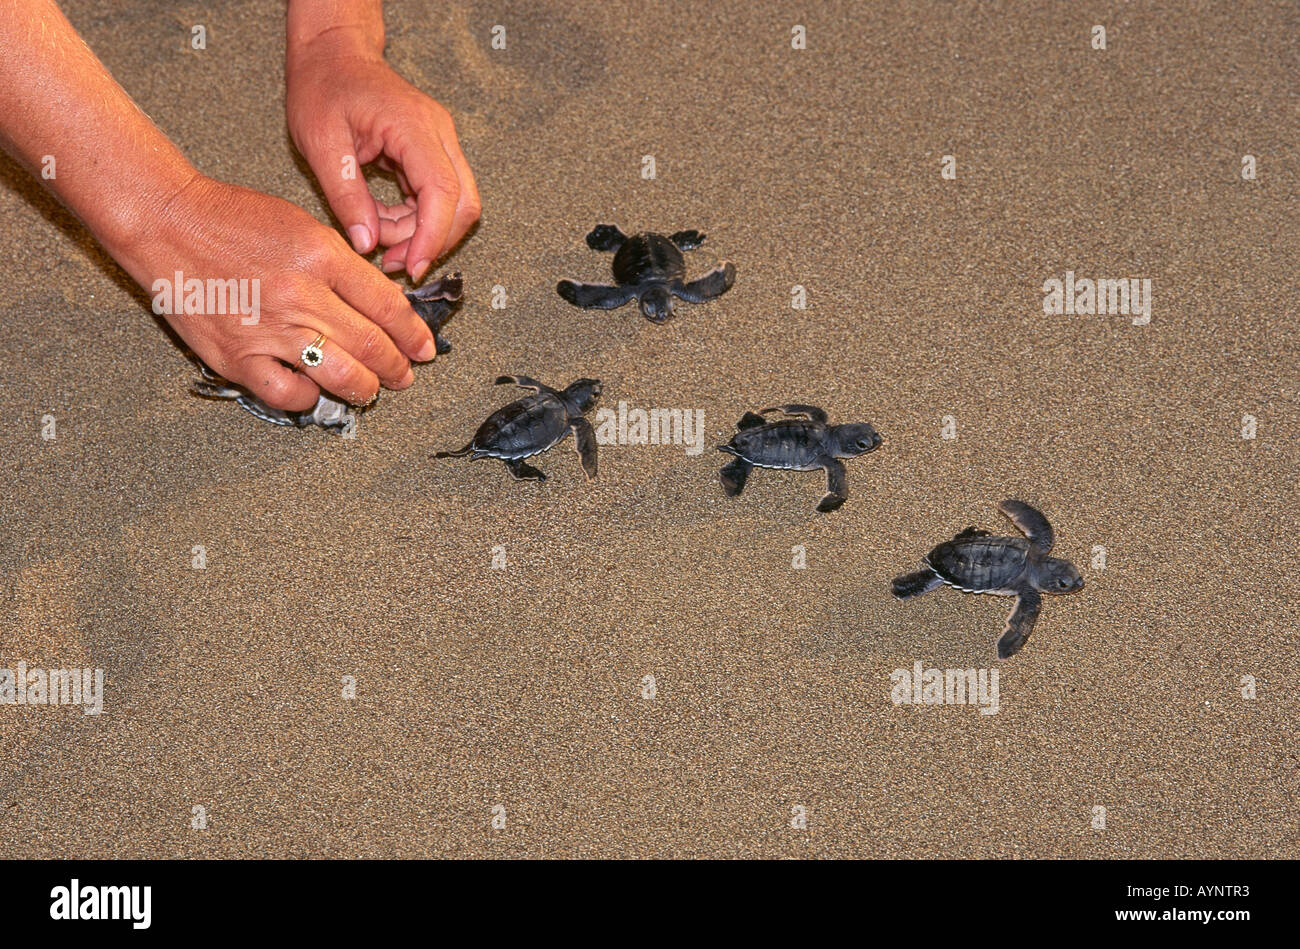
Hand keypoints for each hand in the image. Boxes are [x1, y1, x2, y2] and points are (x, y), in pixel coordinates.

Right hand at [110, 175, 436, 409]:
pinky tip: (315, 390)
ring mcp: (269, 330)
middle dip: (398, 367)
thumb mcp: (303, 225)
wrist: (165, 222)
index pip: (388, 306)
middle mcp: (301, 295)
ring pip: (341, 376)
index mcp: (322, 256)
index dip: (414, 334)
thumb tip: (380, 305)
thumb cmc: (232, 218)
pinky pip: (289, 394)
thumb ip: (342, 266)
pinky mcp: (237, 357)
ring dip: (366, 389)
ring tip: (373, 391)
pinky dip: (310, 398)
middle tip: (405, 375)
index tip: (424, 348)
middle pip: (372, 346)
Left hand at [286, 38, 479, 280]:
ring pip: (454, 205)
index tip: (414, 267)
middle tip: (393, 262)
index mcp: (413, 126)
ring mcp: (440, 142)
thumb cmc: (323, 86)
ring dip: (420, 232)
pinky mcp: (432, 152)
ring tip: (377, 235)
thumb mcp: (320, 142)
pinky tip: (383, 220)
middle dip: (431, 241)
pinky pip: (438, 197)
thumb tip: (367, 243)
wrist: (333, 54)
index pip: (443, 191)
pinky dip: (414, 218)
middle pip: (462, 203)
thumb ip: (345, 195)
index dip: (433, 236)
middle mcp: (439, 133)